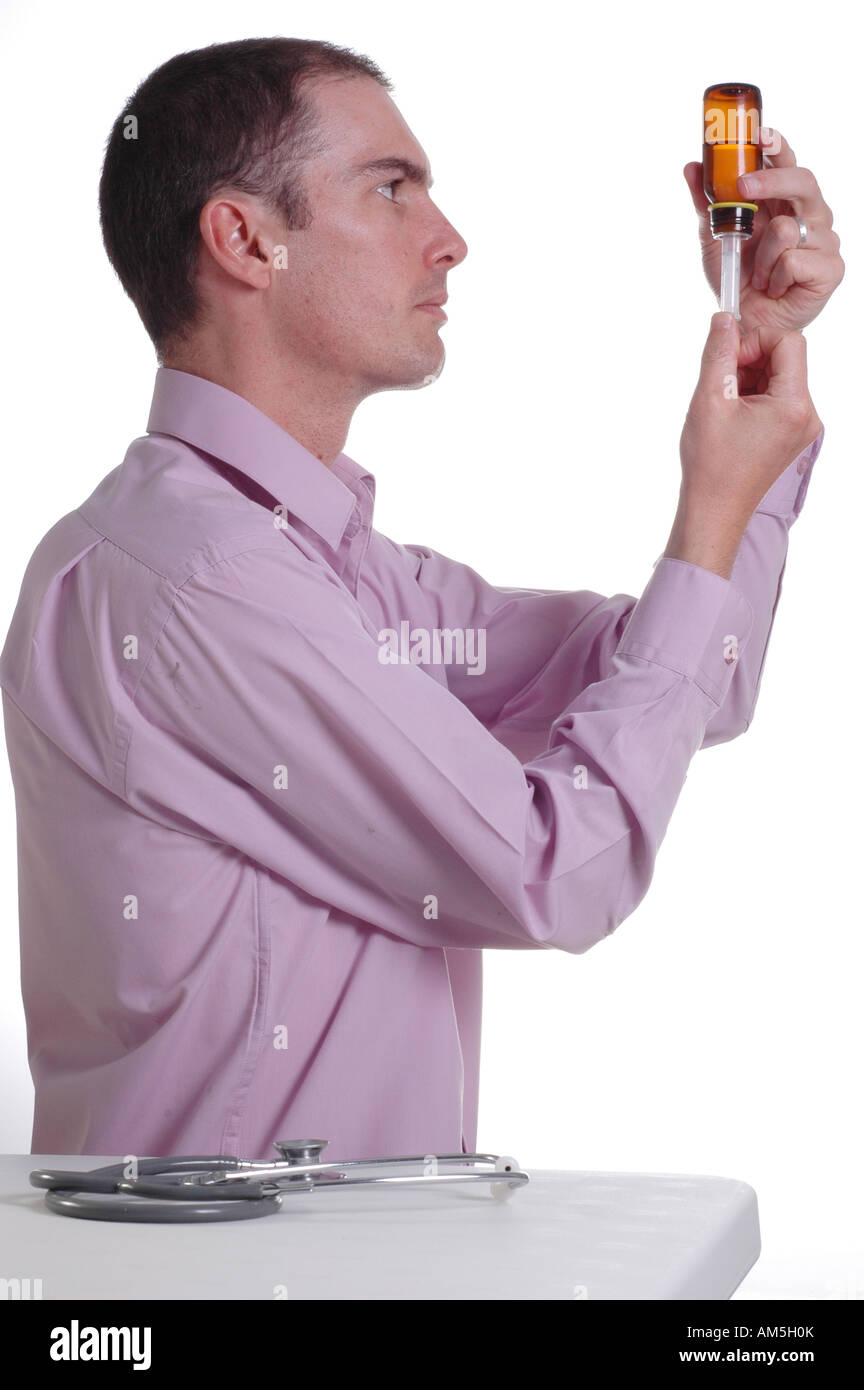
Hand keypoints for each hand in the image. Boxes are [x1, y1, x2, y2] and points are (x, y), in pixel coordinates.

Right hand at [678, 312, 821, 526]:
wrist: (715, 511)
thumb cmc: (712, 466)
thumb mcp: (709, 399)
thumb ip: (719, 353)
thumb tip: (724, 320)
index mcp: (794, 405)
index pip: (789, 342)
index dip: (756, 341)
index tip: (730, 357)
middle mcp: (807, 415)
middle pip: (785, 359)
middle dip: (751, 361)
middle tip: (721, 380)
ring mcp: (802, 427)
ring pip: (779, 378)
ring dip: (749, 379)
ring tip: (723, 405)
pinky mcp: (791, 435)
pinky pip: (777, 399)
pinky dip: (753, 397)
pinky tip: (731, 416)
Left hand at [683, 128, 844, 335]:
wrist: (746, 322)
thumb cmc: (738, 277)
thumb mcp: (715, 237)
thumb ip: (707, 202)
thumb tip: (692, 166)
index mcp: (785, 200)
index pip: (788, 162)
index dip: (778, 146)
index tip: (761, 135)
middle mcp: (810, 214)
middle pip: (802, 181)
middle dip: (771, 182)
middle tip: (743, 189)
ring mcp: (824, 240)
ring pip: (788, 228)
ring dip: (761, 256)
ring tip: (758, 274)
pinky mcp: (830, 268)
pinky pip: (794, 261)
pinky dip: (774, 277)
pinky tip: (775, 287)